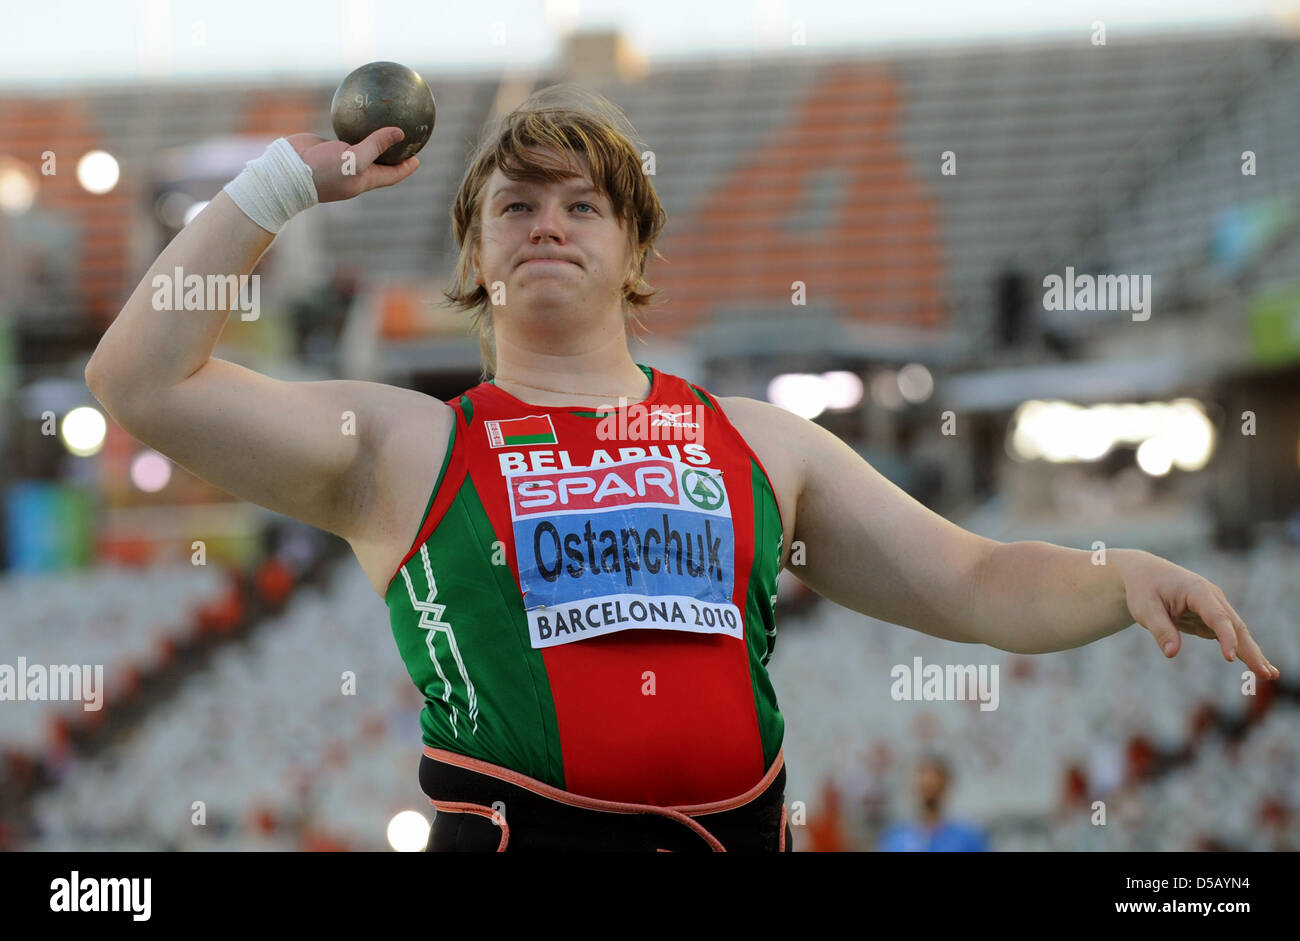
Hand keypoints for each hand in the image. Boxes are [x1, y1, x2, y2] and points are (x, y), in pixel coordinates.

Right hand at [284, 127, 418, 202]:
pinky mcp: (326, 147)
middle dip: (392, 152)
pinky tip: (356, 109)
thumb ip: (376, 146)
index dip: (405, 168)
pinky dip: (351, 125)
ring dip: (372, 136)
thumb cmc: (323, 171)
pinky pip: (343, 134)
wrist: (286, 171)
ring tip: (384, 119)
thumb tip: (400, 132)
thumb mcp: (355, 160)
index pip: (391, 175)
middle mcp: (354, 171)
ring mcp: (339, 159)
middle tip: (404, 135)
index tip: (417, 159)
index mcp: (364, 180)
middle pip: (379, 161)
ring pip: (361, 145)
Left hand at [1116, 549, 1278, 678]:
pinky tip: (1256, 666)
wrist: (1145, 574)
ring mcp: (1215, 607)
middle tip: (1266, 673)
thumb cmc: (1144, 590)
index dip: (1226, 637)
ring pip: (1237, 632)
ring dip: (1253, 653)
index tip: (1230, 658)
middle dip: (1251, 650)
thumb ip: (1160, 630)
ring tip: (1269, 674)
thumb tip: (1172, 654)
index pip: (1217, 616)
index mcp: (1197, 590)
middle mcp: (1212, 597)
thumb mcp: (1145, 609)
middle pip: (1235, 626)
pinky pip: (1230, 635)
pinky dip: (1242, 650)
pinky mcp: (1211, 617)